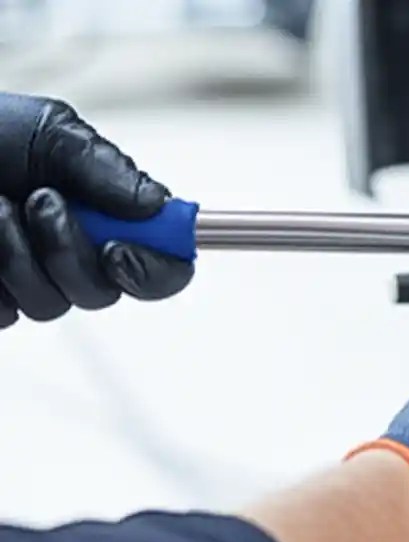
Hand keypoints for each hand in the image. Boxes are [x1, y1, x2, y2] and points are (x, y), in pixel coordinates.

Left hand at [0, 93, 192, 327]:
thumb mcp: (47, 131)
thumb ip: (103, 167)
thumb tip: (156, 203)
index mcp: (104, 216)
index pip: (162, 266)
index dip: (156, 269)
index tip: (121, 251)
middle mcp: (74, 255)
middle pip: (104, 293)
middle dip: (70, 252)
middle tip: (39, 202)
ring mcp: (29, 283)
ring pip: (48, 305)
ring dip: (15, 254)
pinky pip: (0, 313)